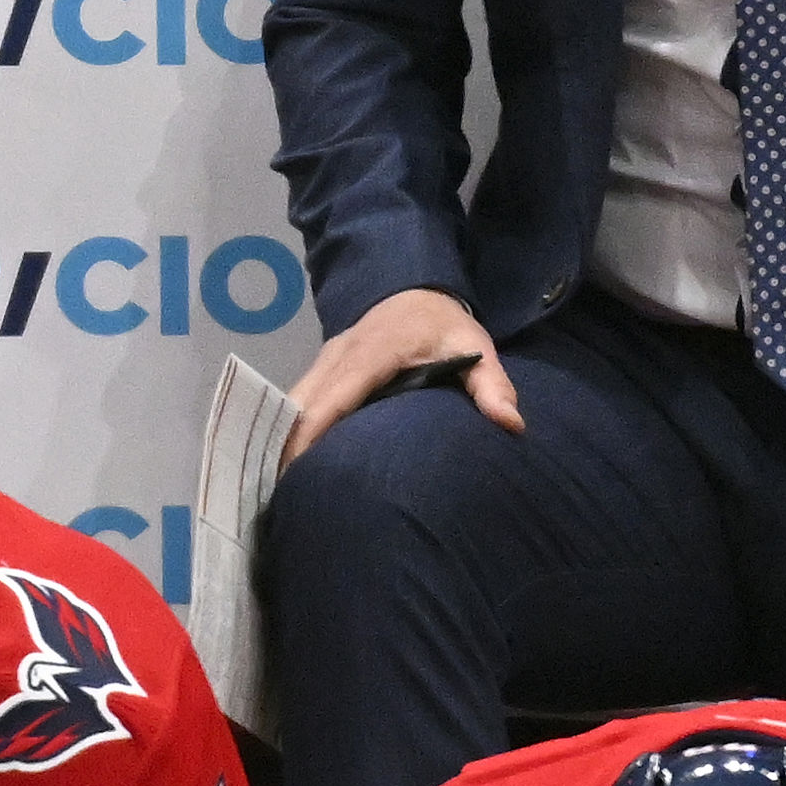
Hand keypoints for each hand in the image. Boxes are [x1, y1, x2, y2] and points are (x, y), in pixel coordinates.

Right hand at [281, 286, 517, 465]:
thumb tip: (511, 424)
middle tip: (277, 494)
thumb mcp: (475, 348)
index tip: (294, 469)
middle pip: (301, 402)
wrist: (419, 291)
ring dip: (282, 438)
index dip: (310, 432)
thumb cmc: (446, 327)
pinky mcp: (323, 366)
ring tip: (275, 487)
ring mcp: (327, 358)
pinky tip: (286, 462)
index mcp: (374, 351)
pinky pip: (299, 399)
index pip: (335, 395)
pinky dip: (289, 427)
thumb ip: (492, 385)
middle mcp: (341, 353)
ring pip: (293, 400)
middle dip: (285, 445)